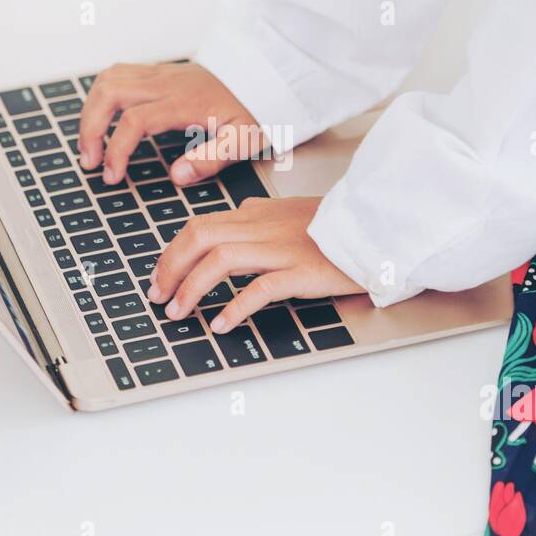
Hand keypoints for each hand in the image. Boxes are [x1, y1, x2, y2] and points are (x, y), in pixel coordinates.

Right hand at [77, 61, 261, 185]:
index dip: (116, 150)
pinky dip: (101, 96)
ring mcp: (160, 72)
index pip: (135, 121)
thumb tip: (177, 174)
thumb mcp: (244, 140)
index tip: (112, 176)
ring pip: (108, 79)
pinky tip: (102, 118)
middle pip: (110, 93)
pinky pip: (117, 74)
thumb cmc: (253, 108)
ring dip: (91, 110)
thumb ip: (211, 159)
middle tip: (90, 161)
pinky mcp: (158, 70)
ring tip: (91, 142)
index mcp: (185, 101)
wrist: (261, 74)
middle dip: (90, 129)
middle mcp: (166, 82)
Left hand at [147, 196, 363, 332]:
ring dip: (191, 288)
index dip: (171, 252)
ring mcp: (281, 248)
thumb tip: (236, 214)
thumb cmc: (337, 225)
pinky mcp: (302, 271)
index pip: (199, 226)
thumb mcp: (292, 210)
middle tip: (159, 297)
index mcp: (256, 213)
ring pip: (220, 260)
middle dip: (170, 269)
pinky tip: (221, 325)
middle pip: (199, 238)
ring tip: (179, 313)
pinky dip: (235, 308)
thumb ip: (261, 213)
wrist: (376, 227)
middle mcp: (262, 226)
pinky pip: (259, 288)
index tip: (159, 277)